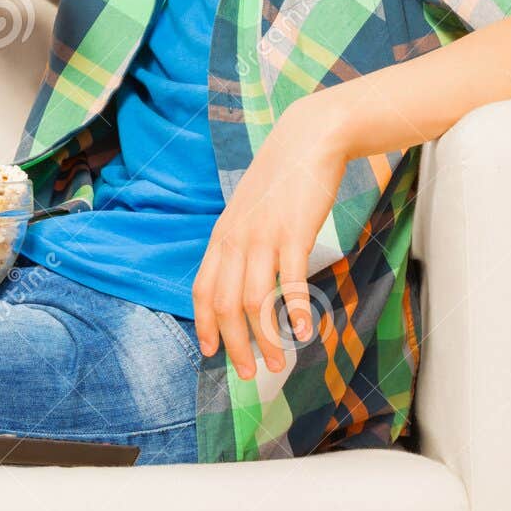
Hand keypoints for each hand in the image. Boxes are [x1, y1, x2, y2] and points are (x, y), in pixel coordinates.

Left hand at [192, 98, 347, 379]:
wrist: (308, 138)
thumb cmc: (281, 178)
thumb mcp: (248, 209)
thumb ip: (241, 241)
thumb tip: (241, 277)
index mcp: (222, 235)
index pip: (202, 290)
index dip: (204, 325)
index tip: (211, 353)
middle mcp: (236, 239)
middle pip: (225, 305)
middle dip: (234, 345)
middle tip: (247, 372)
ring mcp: (263, 237)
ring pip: (254, 302)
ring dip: (266, 339)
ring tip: (278, 362)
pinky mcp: (294, 233)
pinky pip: (290, 283)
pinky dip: (294, 313)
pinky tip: (304, 333)